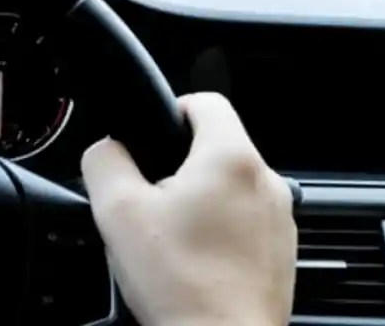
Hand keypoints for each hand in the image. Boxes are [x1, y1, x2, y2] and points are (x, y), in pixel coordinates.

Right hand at [81, 92, 295, 325]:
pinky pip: (245, 223)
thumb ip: (104, 160)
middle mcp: (266, 181)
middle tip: (149, 201)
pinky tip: (193, 262)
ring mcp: (280, 219)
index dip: (170, 111)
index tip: (151, 140)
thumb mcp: (116, 211)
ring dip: (200, 201)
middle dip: (178, 167)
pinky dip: (219, 232)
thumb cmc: (180, 284)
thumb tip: (106, 148)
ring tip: (170, 238)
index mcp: (231, 157)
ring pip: (230, 187)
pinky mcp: (281, 251)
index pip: (205, 100)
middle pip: (216, 146)